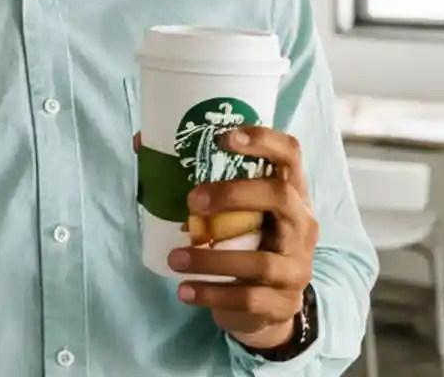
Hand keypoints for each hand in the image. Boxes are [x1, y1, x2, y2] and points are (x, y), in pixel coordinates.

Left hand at [134, 128, 318, 349]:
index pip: (289, 155)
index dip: (262, 140)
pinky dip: (212, 294)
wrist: (267, 305)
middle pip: (279, 197)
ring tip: (174, 259)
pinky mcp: (282, 302)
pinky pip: (248, 298)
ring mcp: (296, 265)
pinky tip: (184, 290)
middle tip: (192, 200)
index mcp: (291, 194)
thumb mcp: (235, 212)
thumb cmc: (244, 243)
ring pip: (259, 260)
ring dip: (210, 259)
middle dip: (233, 194)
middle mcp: (301, 225)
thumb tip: (142, 142)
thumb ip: (202, 182)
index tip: (223, 137)